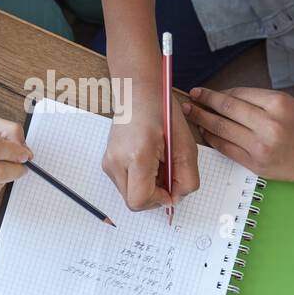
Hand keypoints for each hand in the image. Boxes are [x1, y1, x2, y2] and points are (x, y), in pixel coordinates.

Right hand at [102, 92, 199, 210]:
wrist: (138, 93)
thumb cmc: (162, 112)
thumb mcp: (185, 146)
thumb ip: (187, 178)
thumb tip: (177, 198)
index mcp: (136, 156)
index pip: (140, 200)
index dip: (159, 201)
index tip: (171, 188)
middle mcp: (116, 161)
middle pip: (133, 202)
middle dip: (154, 195)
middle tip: (167, 174)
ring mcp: (108, 162)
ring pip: (129, 194)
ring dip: (147, 188)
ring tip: (158, 164)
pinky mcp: (107, 162)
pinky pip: (125, 184)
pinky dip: (139, 180)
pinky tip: (149, 161)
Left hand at [183, 87, 293, 185]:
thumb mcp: (291, 105)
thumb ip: (260, 102)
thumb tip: (226, 99)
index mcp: (279, 105)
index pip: (238, 95)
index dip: (216, 93)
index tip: (203, 91)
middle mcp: (269, 125)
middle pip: (226, 110)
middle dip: (203, 103)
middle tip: (190, 99)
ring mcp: (261, 147)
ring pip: (222, 130)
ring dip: (203, 121)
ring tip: (191, 114)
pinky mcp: (257, 165)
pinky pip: (227, 149)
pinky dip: (213, 139)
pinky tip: (205, 132)